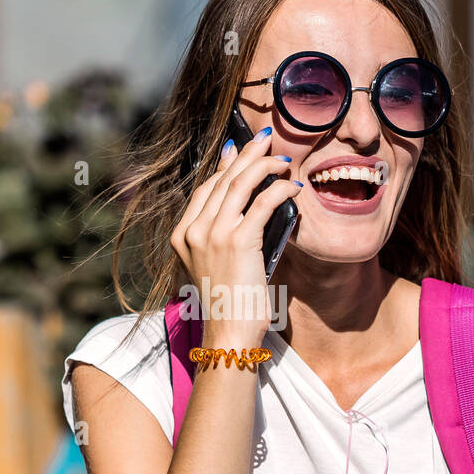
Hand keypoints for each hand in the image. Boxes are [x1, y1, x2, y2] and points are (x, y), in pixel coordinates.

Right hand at [169, 126, 301, 345]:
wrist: (229, 332)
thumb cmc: (229, 304)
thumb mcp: (216, 264)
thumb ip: (223, 236)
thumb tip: (249, 208)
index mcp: (182, 236)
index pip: (204, 190)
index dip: (224, 166)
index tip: (239, 150)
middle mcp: (193, 231)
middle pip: (221, 181)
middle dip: (246, 156)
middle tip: (265, 141)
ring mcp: (212, 235)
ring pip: (239, 185)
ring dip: (263, 166)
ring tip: (282, 160)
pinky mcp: (238, 242)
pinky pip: (262, 203)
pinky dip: (279, 190)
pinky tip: (292, 187)